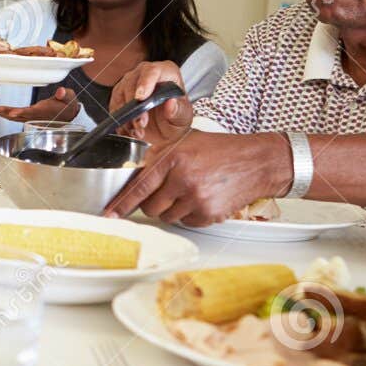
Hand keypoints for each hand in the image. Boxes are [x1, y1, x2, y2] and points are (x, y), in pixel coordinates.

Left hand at [0, 86, 78, 123]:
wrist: (69, 115)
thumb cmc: (68, 104)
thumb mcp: (70, 97)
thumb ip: (65, 94)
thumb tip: (60, 91)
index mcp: (45, 111)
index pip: (31, 112)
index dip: (22, 113)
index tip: (12, 113)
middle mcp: (36, 116)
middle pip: (18, 115)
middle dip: (3, 112)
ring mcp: (32, 117)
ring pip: (14, 116)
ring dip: (1, 113)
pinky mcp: (30, 115)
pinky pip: (16, 116)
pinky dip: (5, 113)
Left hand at [104, 131, 290, 225]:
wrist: (257, 162)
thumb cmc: (221, 150)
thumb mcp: (186, 142)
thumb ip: (160, 158)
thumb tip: (135, 176)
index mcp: (173, 158)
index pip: (139, 186)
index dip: (121, 203)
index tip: (109, 214)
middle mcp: (183, 179)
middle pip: (150, 207)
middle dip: (152, 203)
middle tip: (166, 193)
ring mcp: (196, 198)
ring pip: (167, 216)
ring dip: (172, 209)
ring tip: (189, 192)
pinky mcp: (208, 213)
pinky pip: (186, 223)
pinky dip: (189, 215)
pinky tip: (202, 199)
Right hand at [111, 61, 192, 142]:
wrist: (166, 131)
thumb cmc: (175, 119)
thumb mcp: (183, 117)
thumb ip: (179, 111)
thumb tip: (171, 103)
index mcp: (166, 72)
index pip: (154, 71)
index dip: (146, 82)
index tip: (141, 97)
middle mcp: (146, 74)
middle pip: (133, 82)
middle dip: (135, 106)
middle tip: (141, 123)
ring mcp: (131, 84)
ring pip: (120, 94)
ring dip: (126, 115)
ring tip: (137, 131)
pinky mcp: (120, 96)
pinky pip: (114, 106)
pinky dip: (119, 120)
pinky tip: (128, 130)